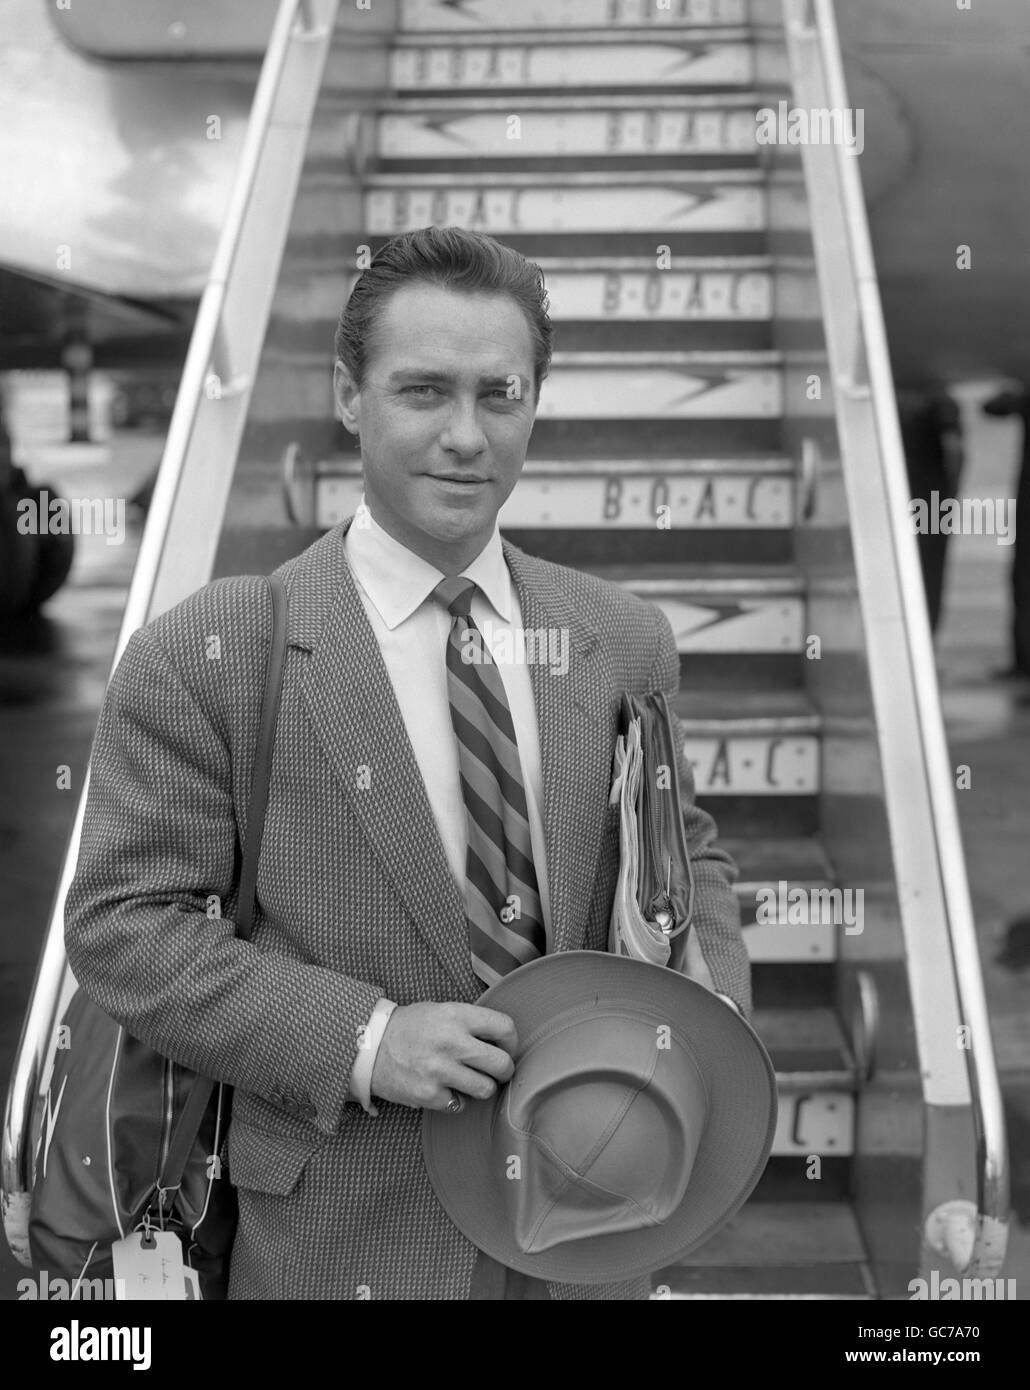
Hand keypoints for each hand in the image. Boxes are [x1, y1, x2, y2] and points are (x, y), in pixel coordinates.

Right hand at [370, 1002, 517, 1111]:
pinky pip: (460, 1105)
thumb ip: (471, 1023)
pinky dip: (456, 1100)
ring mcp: (440, 1070)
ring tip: (468, 1079)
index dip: (512, 1041)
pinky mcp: (429, 1094)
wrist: (370, 1047)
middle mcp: (451, 1042)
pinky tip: (444, 1088)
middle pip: (502, 1064)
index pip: (505, 1027)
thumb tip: (504, 1042)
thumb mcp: (441, 1011)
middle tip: (496, 1071)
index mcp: (456, 1015)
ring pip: (486, 1089)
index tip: (506, 1048)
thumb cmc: (411, 1027)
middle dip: (504, 1070)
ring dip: (481, 1087)